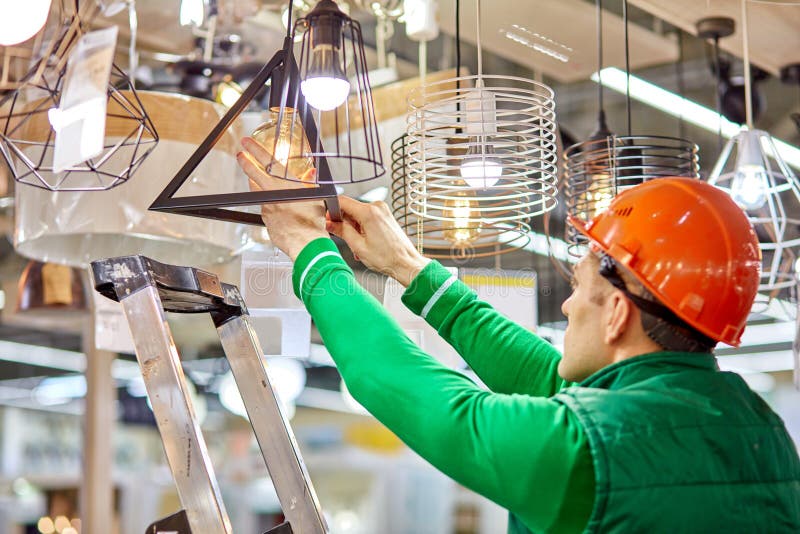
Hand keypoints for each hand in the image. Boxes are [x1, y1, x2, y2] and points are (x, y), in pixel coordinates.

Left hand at [237, 136, 327, 260]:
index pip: (267, 160)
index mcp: (286, 183)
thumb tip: (310, 173)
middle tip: (240, 155)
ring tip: (257, 179)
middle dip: (245, 162)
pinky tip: (278, 208)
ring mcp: (266, 205)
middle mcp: (273, 192)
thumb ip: (309, 183)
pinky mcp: (264, 218)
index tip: (246, 143)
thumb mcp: (316, 197)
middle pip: (253, 173)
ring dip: (256, 183)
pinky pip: (264, 207)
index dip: (255, 149)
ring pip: (257, 190)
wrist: (306, 243)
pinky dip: (268, 204)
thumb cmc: (313, 221)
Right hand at [326, 196, 429, 286]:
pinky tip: (365, 242)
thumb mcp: (358, 246)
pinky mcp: (385, 215)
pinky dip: (363, 228)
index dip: (332, 210)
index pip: (342, 201)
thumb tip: (330, 223)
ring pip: (358, 214)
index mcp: (369, 212)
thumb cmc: (387, 257)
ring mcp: (383, 210)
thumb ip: (342, 231)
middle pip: (351, 209)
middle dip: (345, 223)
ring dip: (354, 228)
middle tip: (346, 239)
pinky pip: (367, 217)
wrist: (406, 263)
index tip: (328, 220)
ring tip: (359, 245)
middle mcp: (377, 207)